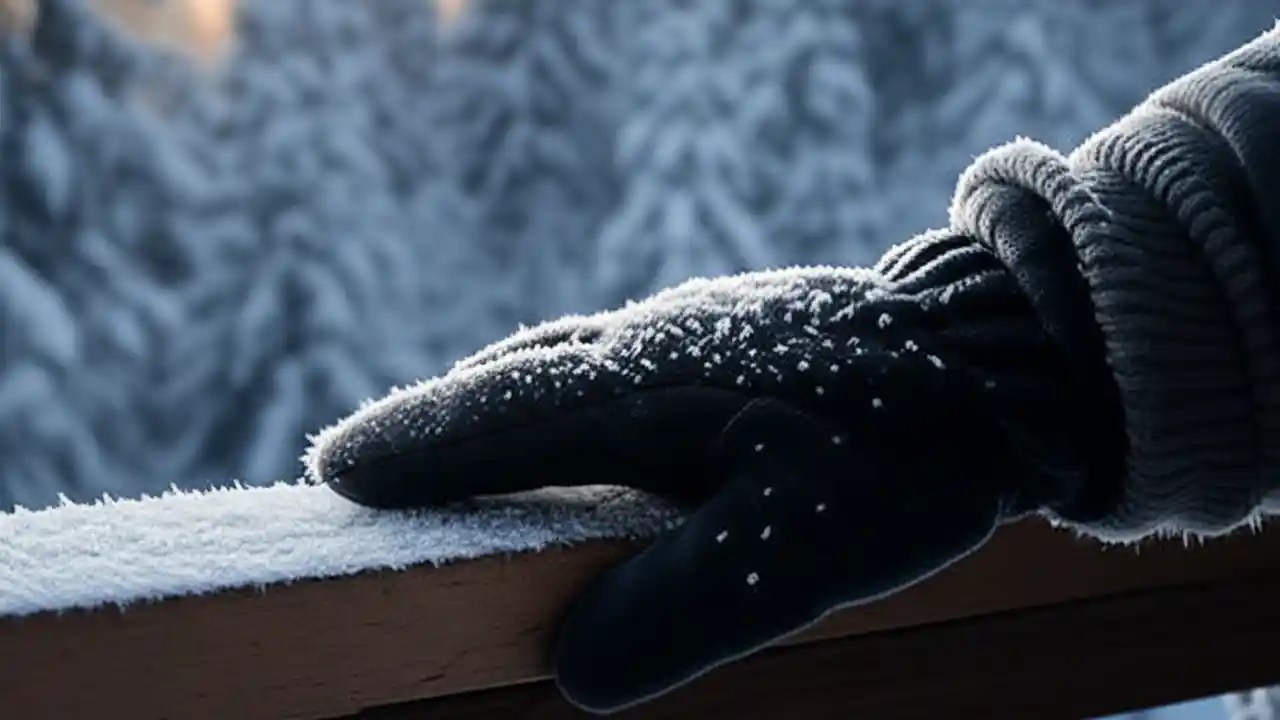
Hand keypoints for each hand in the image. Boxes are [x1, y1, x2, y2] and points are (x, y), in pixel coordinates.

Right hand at [305, 236, 1083, 711]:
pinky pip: (614, 357)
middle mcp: (654, 344)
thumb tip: (571, 667)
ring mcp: (693, 328)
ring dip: (497, 401)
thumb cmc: (909, 451)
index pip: (502, 417)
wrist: (999, 355)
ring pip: (563, 361)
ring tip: (454, 441)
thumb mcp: (807, 545)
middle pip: (514, 379)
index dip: (417, 444)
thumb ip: (685, 606)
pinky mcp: (732, 331)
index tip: (342, 468)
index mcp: (650, 387)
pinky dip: (563, 390)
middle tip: (370, 458)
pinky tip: (581, 420)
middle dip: (437, 420)